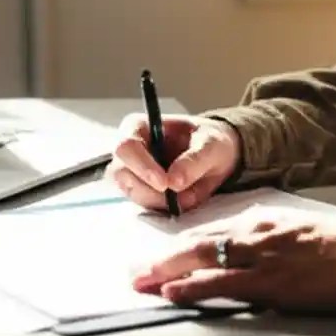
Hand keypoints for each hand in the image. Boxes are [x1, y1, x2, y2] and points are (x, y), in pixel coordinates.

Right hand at [106, 114, 241, 212]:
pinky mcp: (139, 192)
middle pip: (121, 174)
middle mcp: (129, 150)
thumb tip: (174, 182)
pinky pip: (142, 205)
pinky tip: (180, 201)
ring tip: (185, 197)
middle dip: (148, 190)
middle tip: (175, 199)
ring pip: (130, 193)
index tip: (164, 183)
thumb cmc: (209, 140)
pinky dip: (162, 208)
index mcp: (139, 127)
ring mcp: (131, 173)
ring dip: (156, 201)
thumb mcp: (210, 145)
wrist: (214, 155)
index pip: (126, 146)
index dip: (141, 166)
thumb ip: (194, 160)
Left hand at [131, 210, 335, 313]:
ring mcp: (261, 256)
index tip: (161, 255)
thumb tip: (245, 253)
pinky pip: (221, 283)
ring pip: (201, 258)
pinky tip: (173, 291)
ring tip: (142, 282)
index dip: (181, 245)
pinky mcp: (270, 281)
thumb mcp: (298, 230)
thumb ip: (268, 239)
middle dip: (162, 257)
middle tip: (137, 270)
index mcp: (263, 220)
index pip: (211, 230)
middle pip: (197, 242)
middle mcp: (256, 233)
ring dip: (166, 271)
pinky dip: (192, 286)